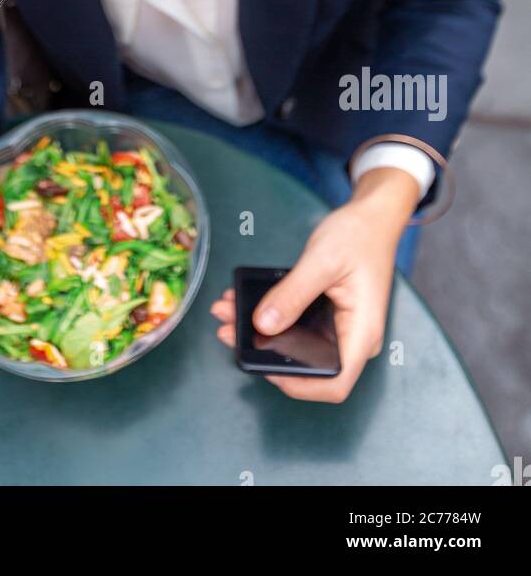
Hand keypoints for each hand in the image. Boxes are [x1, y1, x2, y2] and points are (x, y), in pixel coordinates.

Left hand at [211, 168, 417, 402]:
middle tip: (228, 329)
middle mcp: (352, 339)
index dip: (298, 384)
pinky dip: (270, 317)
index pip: (335, 382)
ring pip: (298, 345)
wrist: (372, 216)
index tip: (262, 365)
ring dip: (261, 333)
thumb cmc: (359, 236)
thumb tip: (263, 325)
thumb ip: (293, 295)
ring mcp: (340, 329)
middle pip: (309, 364)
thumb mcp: (322, 262)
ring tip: (228, 311)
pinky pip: (296, 326)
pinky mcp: (326, 317)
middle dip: (265, 352)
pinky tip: (244, 302)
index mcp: (361, 333)